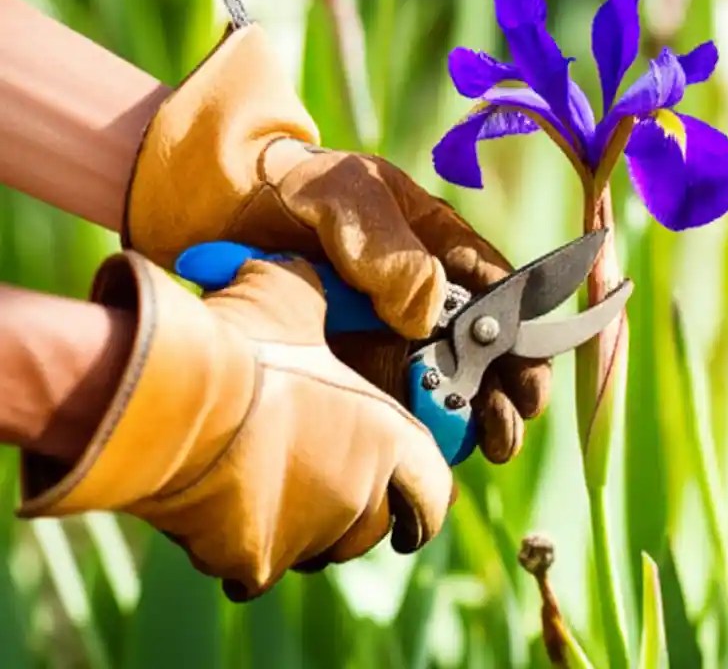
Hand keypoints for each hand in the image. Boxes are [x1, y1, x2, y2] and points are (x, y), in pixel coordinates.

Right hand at [17, 250, 453, 600]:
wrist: (168, 399)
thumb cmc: (240, 347)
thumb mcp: (290, 299)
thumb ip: (315, 299)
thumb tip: (310, 281)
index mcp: (387, 439)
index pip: (433, 491)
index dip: (426, 502)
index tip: (415, 515)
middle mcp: (359, 495)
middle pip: (368, 525)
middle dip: (349, 514)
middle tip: (314, 484)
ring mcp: (307, 535)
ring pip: (314, 550)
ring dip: (300, 532)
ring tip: (264, 492)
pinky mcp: (254, 562)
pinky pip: (254, 571)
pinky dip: (241, 553)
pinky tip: (219, 520)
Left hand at [125, 22, 547, 462]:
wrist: (212, 204)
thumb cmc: (291, 186)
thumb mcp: (346, 197)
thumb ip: (389, 249)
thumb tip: (426, 314)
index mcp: (439, 245)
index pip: (498, 290)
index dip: (522, 332)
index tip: (528, 370)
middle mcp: (424, 295)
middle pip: (484, 346)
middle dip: (508, 385)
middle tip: (511, 421)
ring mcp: (391, 333)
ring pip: (449, 381)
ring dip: (474, 414)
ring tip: (489, 444)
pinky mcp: (357, 364)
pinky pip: (400, 401)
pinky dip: (422, 427)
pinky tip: (438, 450)